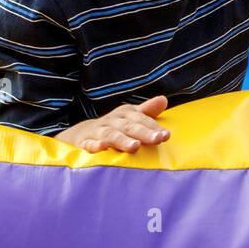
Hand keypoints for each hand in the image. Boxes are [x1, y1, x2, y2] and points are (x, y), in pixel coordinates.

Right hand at [56, 95, 171, 152]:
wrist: (83, 133)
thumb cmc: (115, 126)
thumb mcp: (130, 117)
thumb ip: (147, 111)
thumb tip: (164, 100)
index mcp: (125, 114)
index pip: (141, 119)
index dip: (153, 127)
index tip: (166, 135)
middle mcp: (112, 121)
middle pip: (129, 126)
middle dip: (143, 133)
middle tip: (157, 139)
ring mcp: (98, 131)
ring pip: (111, 135)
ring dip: (123, 140)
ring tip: (135, 146)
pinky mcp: (84, 142)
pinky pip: (88, 143)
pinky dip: (94, 145)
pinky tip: (101, 148)